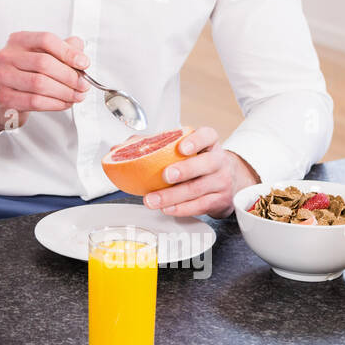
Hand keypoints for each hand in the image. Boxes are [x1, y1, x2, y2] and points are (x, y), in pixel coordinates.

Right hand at [0, 32, 89, 141]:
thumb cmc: (24, 74)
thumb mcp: (42, 56)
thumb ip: (62, 49)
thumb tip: (80, 49)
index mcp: (18, 40)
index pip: (46, 39)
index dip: (68, 52)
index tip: (84, 63)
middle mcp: (6, 56)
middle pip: (44, 63)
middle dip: (69, 76)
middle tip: (83, 84)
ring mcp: (2, 77)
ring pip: (40, 84)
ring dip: (65, 92)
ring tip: (77, 95)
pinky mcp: (4, 97)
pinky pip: (35, 101)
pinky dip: (55, 103)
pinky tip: (64, 103)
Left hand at [139, 126, 260, 218]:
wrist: (224, 182)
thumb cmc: (197, 162)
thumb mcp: (182, 150)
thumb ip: (153, 145)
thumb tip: (120, 148)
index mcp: (209, 143)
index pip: (207, 136)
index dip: (196, 140)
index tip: (182, 147)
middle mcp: (218, 161)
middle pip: (206, 164)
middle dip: (184, 170)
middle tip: (165, 175)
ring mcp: (221, 181)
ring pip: (198, 188)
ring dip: (173, 196)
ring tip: (153, 199)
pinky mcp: (220, 200)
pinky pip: (200, 205)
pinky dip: (182, 209)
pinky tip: (167, 208)